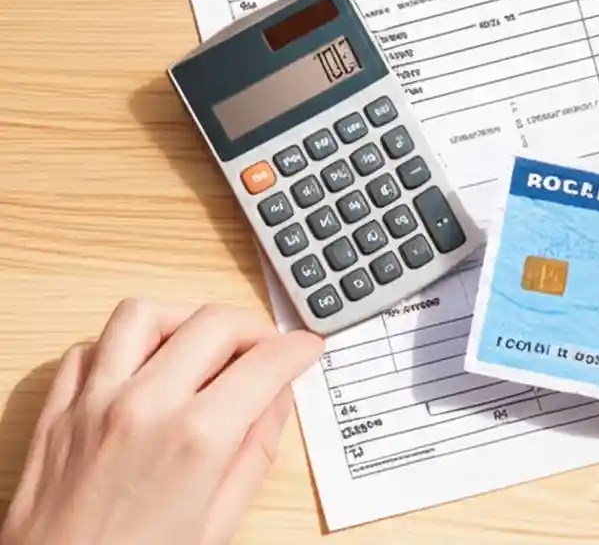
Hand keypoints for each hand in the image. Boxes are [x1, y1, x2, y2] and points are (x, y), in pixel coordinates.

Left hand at [1, 299, 322, 544]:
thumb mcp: (220, 521)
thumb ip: (256, 451)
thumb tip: (277, 399)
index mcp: (197, 439)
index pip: (265, 363)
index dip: (297, 349)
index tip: (306, 348)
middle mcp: (144, 407)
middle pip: (213, 323)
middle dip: (254, 328)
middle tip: (266, 349)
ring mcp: (93, 403)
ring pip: (143, 314)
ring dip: (184, 319)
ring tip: (203, 344)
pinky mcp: (57, 411)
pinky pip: (89, 348)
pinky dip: (122, 346)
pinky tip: (143, 368)